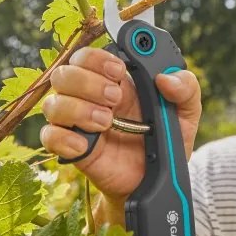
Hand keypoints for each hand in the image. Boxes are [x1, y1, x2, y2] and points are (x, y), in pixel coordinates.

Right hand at [40, 46, 201, 204]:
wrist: (158, 180)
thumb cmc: (167, 140)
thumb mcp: (186, 112)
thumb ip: (186, 88)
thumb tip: (166, 78)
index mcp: (115, 80)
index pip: (89, 55)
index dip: (97, 57)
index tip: (119, 70)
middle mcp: (90, 96)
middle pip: (64, 73)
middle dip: (87, 82)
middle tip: (116, 99)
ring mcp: (78, 122)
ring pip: (53, 103)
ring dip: (77, 109)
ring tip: (107, 122)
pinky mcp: (72, 148)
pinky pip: (48, 136)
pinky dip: (63, 138)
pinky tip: (85, 145)